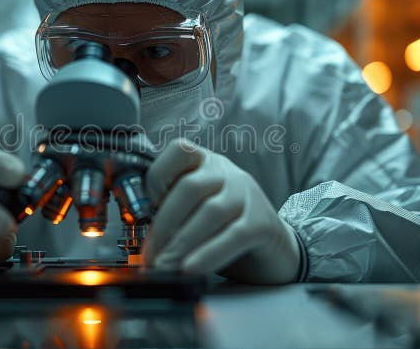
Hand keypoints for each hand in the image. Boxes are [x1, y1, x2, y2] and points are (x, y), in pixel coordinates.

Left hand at [143, 139, 300, 283]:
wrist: (274, 247)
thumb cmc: (225, 227)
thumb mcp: (196, 210)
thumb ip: (173, 212)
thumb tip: (145, 238)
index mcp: (205, 164)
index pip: (180, 151)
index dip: (158, 177)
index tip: (146, 208)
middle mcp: (227, 173)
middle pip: (190, 187)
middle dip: (164, 224)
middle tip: (151, 253)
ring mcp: (246, 195)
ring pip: (210, 212)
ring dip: (181, 242)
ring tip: (165, 265)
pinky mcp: (262, 223)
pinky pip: (233, 236)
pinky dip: (208, 253)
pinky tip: (190, 268)